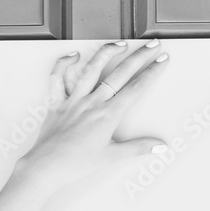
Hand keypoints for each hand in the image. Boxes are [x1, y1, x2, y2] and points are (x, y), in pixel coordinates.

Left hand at [13, 40, 169, 189]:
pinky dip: (64, 64)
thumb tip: (160, 146)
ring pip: (91, 69)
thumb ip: (138, 148)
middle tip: (152, 44)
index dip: (151, 72)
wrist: (47, 167)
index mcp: (107, 115)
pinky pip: (58, 78)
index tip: (162, 59)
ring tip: (120, 43)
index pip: (135, 89)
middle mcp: (92, 103)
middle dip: (138, 56)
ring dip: (107, 53)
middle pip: (119, 73)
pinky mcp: (56, 102)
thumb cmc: (77, 164)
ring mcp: (73, 100)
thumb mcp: (111, 157)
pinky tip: (74, 56)